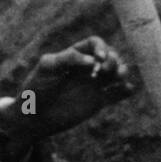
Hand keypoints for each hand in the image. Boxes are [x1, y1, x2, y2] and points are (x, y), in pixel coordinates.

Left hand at [4, 36, 134, 141]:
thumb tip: (92, 60)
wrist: (33, 117)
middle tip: (103, 70)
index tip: (98, 59)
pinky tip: (127, 89)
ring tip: (119, 77)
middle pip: (110, 56)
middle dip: (113, 60)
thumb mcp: (46, 68)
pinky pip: (117, 94)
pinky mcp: (97, 102)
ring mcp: (93, 85)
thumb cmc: (35, 89)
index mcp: (74, 56)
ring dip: (122, 71)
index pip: (94, 43)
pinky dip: (126, 90)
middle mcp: (86, 69)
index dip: (101, 47)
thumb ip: (67, 58)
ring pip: (116, 73)